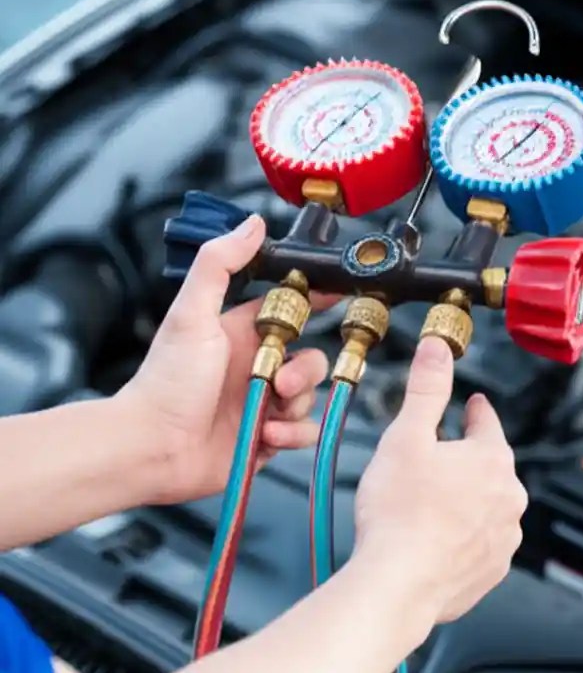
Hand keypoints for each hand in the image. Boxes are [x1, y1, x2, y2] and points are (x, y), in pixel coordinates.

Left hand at [118, 215, 335, 504]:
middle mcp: (257, 367)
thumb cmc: (166, 381)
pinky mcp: (268, 437)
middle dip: (306, 370)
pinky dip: (293, 434)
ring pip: (312, 396)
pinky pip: (304, 431)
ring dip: (298, 403)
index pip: (291, 307)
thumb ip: (219, 265)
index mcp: (243, 334)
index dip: (318, 299)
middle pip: (312, 358)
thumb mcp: (192, 314)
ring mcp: (264, 403)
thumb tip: (253, 224)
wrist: (152, 448)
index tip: (340, 293)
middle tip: (281, 381)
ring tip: (269, 412)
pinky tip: (266, 435)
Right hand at [353, 337, 526, 629]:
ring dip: (463, 502)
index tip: (472, 406)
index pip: (487, 422)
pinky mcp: (492, 571)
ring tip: (426, 507)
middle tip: (429, 464)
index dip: (475, 411)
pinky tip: (432, 540)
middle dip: (463, 461)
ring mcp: (504, 537)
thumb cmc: (398, 514)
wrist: (397, 584)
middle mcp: (509, 497)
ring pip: (485, 507)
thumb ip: (426, 389)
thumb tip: (438, 349)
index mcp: (493, 459)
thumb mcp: (406, 437)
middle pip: (487, 466)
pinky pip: (477, 544)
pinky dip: (460, 539)